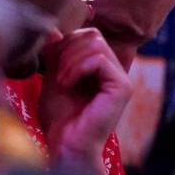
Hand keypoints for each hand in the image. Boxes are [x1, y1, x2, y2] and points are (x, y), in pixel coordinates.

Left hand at [37, 28, 131, 174]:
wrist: (66, 145)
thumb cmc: (60, 118)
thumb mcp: (53, 77)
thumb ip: (56, 53)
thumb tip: (54, 29)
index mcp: (103, 69)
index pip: (88, 35)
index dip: (65, 43)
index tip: (51, 66)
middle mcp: (116, 72)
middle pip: (93, 35)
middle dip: (68, 49)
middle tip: (57, 74)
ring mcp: (122, 80)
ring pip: (96, 43)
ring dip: (70, 59)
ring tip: (62, 81)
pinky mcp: (122, 88)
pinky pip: (99, 59)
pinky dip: (78, 67)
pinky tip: (68, 84)